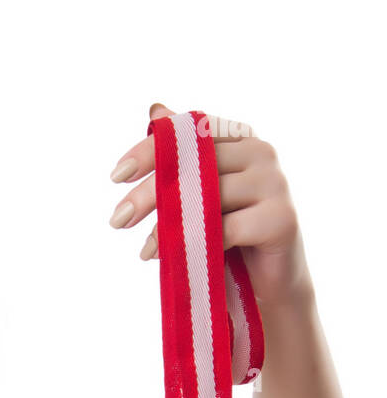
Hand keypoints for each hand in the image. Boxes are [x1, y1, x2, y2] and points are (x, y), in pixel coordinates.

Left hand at [109, 102, 313, 307]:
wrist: (267, 287)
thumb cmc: (229, 240)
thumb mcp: (200, 199)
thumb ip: (181, 160)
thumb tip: (154, 111)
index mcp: (240, 140)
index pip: (190, 132)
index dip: (151, 150)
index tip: (116, 176)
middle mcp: (261, 152)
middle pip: (196, 163)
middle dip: (151, 193)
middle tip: (117, 220)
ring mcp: (275, 182)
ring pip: (209, 196)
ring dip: (169, 226)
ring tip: (145, 252)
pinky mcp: (282, 218)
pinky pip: (227, 228)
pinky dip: (196, 244)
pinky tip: (175, 262)